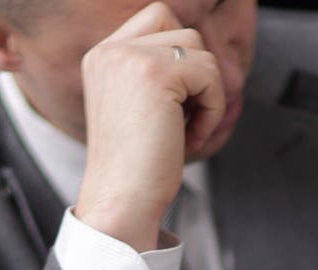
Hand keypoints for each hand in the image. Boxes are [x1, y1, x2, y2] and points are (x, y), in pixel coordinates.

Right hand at [75, 2, 224, 250]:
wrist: (122, 200)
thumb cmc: (140, 170)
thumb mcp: (147, 113)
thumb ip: (167, 81)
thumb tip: (212, 69)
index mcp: (104, 56)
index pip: (160, 20)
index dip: (185, 60)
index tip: (181, 106)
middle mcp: (111, 49)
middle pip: (185, 32)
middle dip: (199, 77)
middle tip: (186, 120)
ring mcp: (129, 57)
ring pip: (201, 51)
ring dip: (208, 95)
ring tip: (188, 131)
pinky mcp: (153, 74)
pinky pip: (210, 76)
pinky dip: (213, 110)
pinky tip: (192, 138)